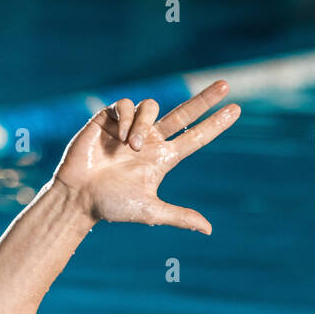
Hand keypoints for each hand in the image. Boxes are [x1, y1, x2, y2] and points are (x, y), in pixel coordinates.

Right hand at [52, 80, 239, 233]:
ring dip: (144, 124)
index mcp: (162, 159)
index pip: (195, 138)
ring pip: (151, 107)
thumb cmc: (111, 206)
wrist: (78, 196)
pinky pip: (127, 105)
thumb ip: (180, 216)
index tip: (236, 110)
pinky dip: (127, 119)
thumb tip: (209, 229)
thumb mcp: (150, 211)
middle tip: (226, 84)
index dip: (214, 125)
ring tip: (131, 147)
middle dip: (204, 99)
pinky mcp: (110, 118)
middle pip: (184, 113)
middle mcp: (150, 140)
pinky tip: (118, 138)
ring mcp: (131, 127)